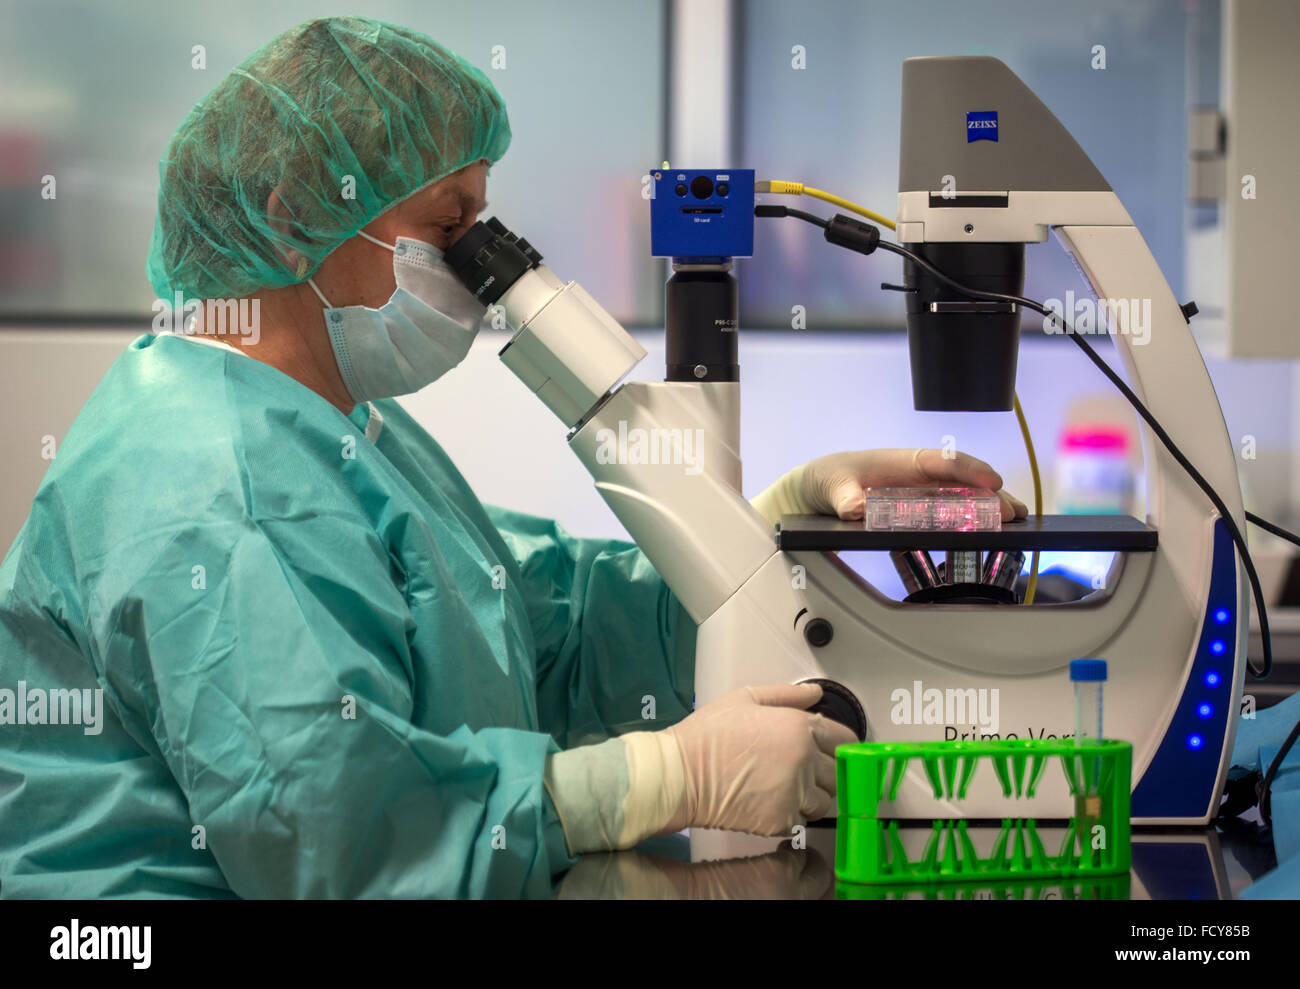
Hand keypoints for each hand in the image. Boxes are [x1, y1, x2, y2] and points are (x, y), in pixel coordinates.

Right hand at [666, 683, 856, 835]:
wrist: (680, 774)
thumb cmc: (706, 736)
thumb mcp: (745, 699)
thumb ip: (787, 695)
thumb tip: (814, 694)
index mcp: (798, 727)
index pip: (844, 740)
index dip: (841, 746)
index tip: (836, 753)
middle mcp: (803, 760)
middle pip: (839, 774)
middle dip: (826, 774)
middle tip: (803, 773)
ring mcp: (794, 793)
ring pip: (823, 802)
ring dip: (810, 797)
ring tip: (782, 789)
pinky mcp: (781, 821)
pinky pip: (801, 822)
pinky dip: (790, 816)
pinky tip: (767, 803)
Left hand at [801, 448, 1027, 521]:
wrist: (818, 488)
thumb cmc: (830, 477)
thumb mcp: (833, 486)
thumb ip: (845, 498)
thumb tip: (856, 509)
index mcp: (903, 463)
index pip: (942, 463)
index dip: (968, 470)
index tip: (991, 479)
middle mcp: (919, 477)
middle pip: (962, 482)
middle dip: (990, 493)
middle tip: (1013, 510)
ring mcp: (921, 495)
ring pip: (962, 499)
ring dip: (989, 508)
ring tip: (1015, 518)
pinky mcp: (918, 513)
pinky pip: (949, 515)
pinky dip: (971, 522)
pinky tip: (991, 530)